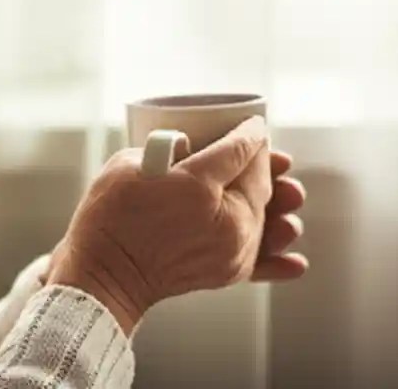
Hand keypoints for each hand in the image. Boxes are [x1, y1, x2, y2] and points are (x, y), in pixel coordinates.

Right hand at [45, 117, 306, 333]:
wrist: (102, 275)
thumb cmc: (108, 217)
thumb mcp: (128, 164)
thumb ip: (166, 150)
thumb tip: (190, 147)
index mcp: (199, 187)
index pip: (240, 149)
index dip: (250, 132)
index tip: (254, 124)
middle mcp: (225, 221)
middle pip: (259, 183)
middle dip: (264, 164)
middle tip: (262, 151)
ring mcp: (231, 251)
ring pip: (265, 217)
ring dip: (277, 203)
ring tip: (287, 193)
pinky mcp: (226, 273)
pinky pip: (263, 264)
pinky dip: (279, 261)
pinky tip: (295, 261)